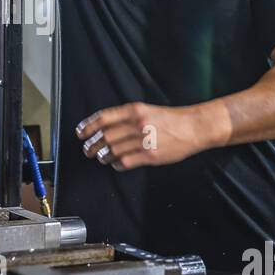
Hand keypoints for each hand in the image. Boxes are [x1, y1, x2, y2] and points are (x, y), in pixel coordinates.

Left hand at [75, 102, 215, 169]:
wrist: (194, 127)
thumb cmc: (171, 119)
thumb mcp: (147, 110)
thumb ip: (127, 117)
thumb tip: (105, 127)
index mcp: (135, 110)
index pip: (104, 118)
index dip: (88, 126)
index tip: (81, 133)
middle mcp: (138, 124)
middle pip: (105, 136)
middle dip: (92, 145)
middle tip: (87, 149)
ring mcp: (144, 140)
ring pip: (113, 150)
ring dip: (103, 156)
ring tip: (100, 157)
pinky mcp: (150, 155)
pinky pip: (125, 162)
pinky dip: (117, 164)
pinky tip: (116, 163)